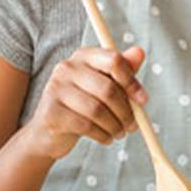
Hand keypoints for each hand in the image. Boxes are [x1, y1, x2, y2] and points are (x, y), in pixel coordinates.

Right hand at [21, 46, 146, 161]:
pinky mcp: (51, 112)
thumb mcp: (103, 84)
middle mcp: (67, 67)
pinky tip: (106, 138)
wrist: (47, 131)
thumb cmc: (82, 104)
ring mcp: (56, 88)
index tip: (143, 100)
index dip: (131, 81)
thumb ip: (122, 70)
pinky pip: (86, 125)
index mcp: (83, 56)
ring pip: (97, 110)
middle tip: (133, 125)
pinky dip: (102, 135)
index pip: (114, 60)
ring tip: (119, 133)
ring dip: (115, 126)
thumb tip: (140, 52)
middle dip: (126, 111)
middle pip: (108, 88)